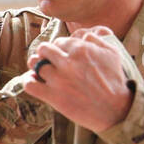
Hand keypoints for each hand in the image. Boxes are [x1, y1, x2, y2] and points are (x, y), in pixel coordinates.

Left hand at [18, 26, 133, 132]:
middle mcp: (67, 62)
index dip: (59, 48)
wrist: (114, 109)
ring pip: (34, 63)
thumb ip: (97, 39)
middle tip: (47, 61)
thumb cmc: (115, 81)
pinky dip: (29, 81)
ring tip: (39, 71)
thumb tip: (84, 34)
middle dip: (44, 53)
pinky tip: (34, 82)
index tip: (61, 56)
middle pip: (43, 48)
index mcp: (81, 49)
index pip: (60, 41)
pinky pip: (30, 84)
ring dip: (35, 66)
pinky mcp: (53, 96)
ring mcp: (58, 79)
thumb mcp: (112, 53)